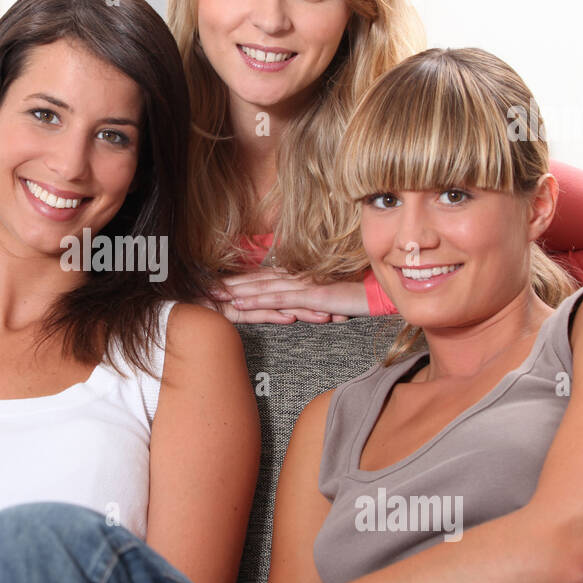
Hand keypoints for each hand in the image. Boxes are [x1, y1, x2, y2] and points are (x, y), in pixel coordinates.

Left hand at [207, 269, 367, 323]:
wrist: (379, 294)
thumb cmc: (354, 294)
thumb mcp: (325, 297)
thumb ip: (306, 298)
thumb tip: (292, 306)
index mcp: (299, 276)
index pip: (263, 277)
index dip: (239, 279)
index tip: (216, 282)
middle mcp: (296, 276)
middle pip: (256, 280)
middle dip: (229, 283)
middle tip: (203, 287)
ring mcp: (303, 285)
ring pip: (262, 287)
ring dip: (235, 291)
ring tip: (213, 295)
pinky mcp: (311, 295)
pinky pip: (279, 299)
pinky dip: (257, 301)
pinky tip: (240, 304)